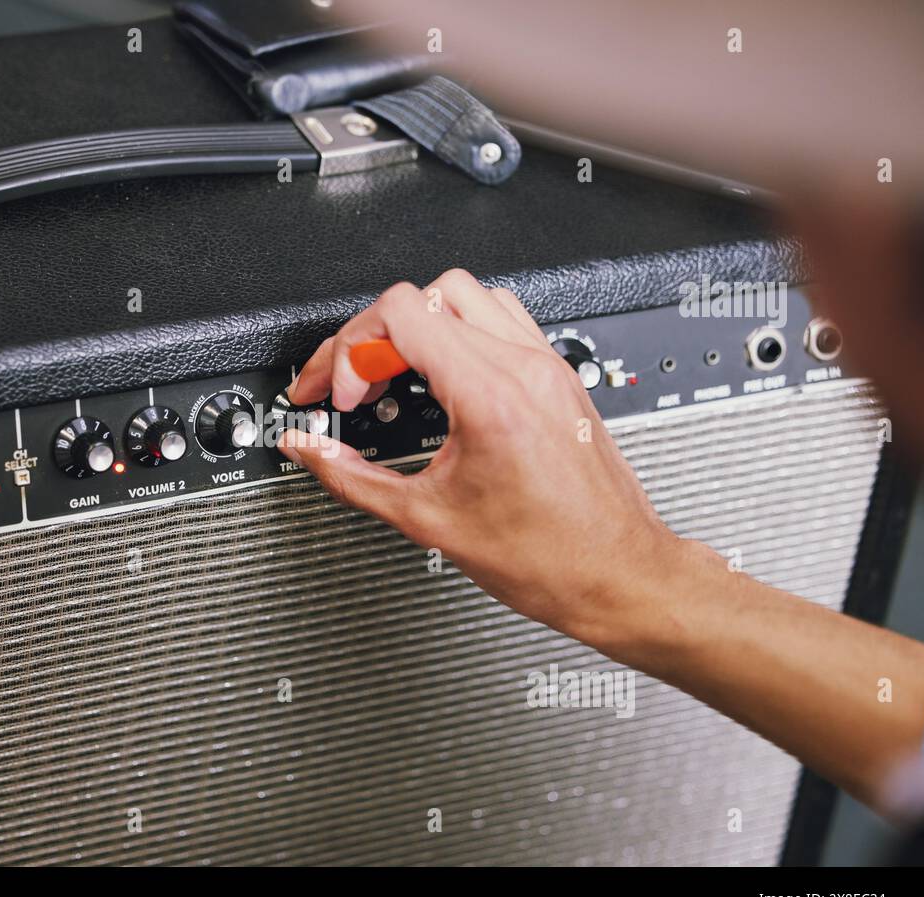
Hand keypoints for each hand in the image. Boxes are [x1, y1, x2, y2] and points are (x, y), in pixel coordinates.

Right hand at [281, 269, 711, 659]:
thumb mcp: (427, 520)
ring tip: (395, 377)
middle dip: (373, 338)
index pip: (400, 314)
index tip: (341, 394)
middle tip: (357, 388)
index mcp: (490, 395)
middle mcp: (523, 367)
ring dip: (418, 327)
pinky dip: (459, 334)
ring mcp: (546, 366)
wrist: (614, 575)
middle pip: (424, 297)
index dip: (349, 350)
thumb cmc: (547, 556)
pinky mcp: (558, 376)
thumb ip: (352, 478)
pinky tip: (442, 378)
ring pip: (465, 294)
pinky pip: (502, 318)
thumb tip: (308, 451)